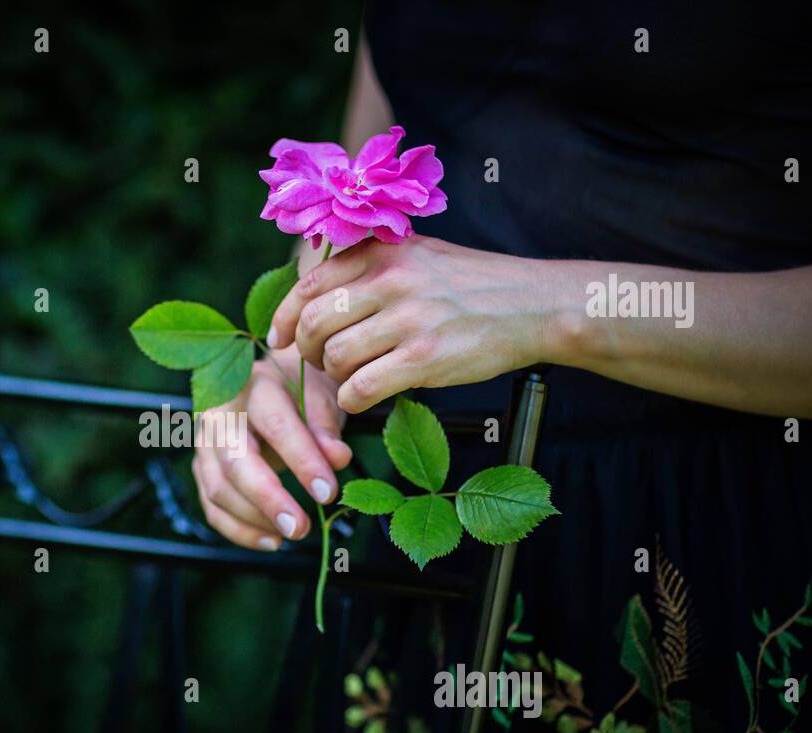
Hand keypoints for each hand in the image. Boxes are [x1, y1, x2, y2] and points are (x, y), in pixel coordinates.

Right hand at [193, 346, 351, 549]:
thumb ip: (326, 427)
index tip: (328, 492)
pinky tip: (271, 540)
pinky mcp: (201, 468)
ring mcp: (204, 443)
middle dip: (269, 499)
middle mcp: (220, 414)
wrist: (269, 385)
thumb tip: (337, 459)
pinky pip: (212, 507)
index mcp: (254, 387)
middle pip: (235, 462)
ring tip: (292, 533)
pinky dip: (240, 530)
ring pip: (219, 489)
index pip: (277, 427)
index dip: (303, 462)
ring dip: (255, 519)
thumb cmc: (298, 392)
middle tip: (300, 528)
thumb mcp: (320, 397)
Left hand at [268, 236, 555, 412]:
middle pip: (315, 324)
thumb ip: (371, 263)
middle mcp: (392, 280)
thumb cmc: (472, 285)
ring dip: (335, 378)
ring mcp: (409, 319)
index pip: (309, 285)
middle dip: (308, 352)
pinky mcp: (426, 358)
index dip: (285, 317)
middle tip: (324, 363)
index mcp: (384, 252)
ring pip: (335, 357)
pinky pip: (361, 387)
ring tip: (354, 378)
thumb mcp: (419, 254)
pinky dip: (353, 400)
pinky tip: (365, 398)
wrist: (534, 305)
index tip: (277, 340)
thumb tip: (313, 287)